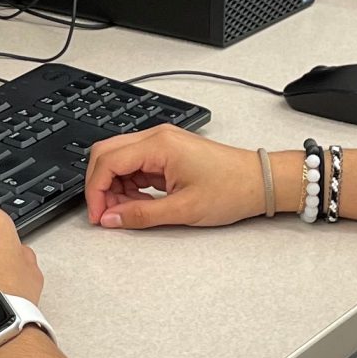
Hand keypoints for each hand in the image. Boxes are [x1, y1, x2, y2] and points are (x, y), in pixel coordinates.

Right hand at [84, 125, 273, 231]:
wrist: (260, 182)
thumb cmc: (232, 188)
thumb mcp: (183, 209)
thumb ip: (141, 215)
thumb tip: (111, 219)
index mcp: (159, 145)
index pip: (108, 161)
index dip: (96, 191)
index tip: (99, 215)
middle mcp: (157, 137)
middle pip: (106, 154)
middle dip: (100, 185)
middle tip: (106, 215)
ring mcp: (162, 143)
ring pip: (119, 159)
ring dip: (114, 186)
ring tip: (125, 212)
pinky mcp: (167, 153)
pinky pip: (135, 165)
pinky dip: (129, 184)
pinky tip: (137, 202)